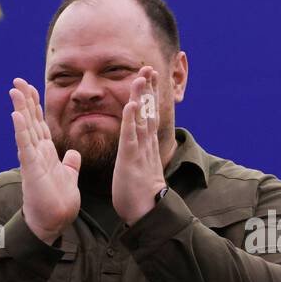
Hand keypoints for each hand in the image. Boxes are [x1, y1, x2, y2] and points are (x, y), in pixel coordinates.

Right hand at [11, 77, 79, 243]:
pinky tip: (16, 115)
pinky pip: (25, 147)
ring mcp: (32, 160)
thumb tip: (73, 153)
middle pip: (30, 121)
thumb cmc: (58, 201)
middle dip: (25, 100)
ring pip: (25, 129)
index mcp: (46, 153)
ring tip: (14, 90)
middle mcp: (37, 153)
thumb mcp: (69, 177)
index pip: (40, 124)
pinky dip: (21, 131)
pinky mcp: (31, 169)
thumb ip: (70, 164)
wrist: (53, 222)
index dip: (36, 106)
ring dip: (20, 109)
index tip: (31, 87)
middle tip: (17, 80)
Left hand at [112, 66, 168, 224]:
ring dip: (141, 97)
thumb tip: (137, 152)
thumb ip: (138, 158)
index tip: (148, 78)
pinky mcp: (131, 160)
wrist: (148, 214)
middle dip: (149, 89)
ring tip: (141, 77)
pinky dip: (131, 119)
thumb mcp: (139, 171)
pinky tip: (132, 105)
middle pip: (148, 111)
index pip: (148, 116)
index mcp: (146, 147)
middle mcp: (146, 145)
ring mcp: (140, 151)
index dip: (148, 96)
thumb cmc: (139, 197)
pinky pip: (131, 136)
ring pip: (141, 119)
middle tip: (149, 67)